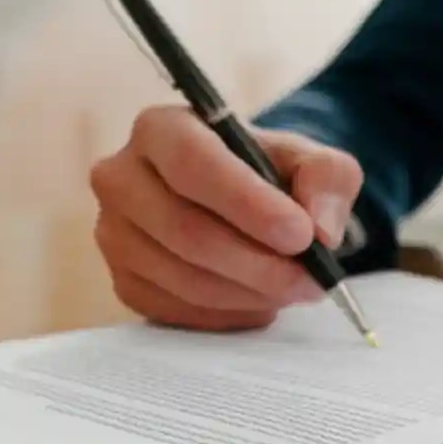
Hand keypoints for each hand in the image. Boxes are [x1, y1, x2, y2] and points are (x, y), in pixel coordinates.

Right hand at [90, 105, 363, 330]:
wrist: (241, 209)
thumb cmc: (271, 177)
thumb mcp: (313, 163)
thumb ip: (327, 181)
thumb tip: (321, 231)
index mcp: (162, 129)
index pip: (191, 162)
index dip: (247, 204)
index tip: (301, 236)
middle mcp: (121, 178)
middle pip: (185, 230)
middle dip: (259, 263)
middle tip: (312, 280)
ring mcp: (114, 234)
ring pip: (184, 278)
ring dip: (250, 293)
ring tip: (294, 289)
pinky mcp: (125, 282)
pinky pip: (178, 310)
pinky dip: (231, 314)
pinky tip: (260, 300)